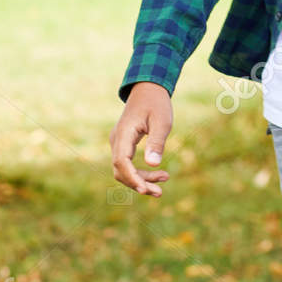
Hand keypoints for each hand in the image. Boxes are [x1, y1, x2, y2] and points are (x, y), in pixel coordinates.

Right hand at [110, 82, 173, 197]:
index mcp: (123, 134)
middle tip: (160, 192)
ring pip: (124, 169)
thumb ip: (157, 141)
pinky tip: (157, 174)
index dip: (132, 178)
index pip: (121, 162)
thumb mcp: (162, 121)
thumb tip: (153, 164)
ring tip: (164, 180)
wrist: (148, 89)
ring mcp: (118, 143)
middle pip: (121, 170)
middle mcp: (117, 140)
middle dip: (139, 183)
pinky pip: (127, 164)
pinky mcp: (124, 145)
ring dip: (141, 179)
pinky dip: (140, 172)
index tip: (145, 189)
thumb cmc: (156, 103)